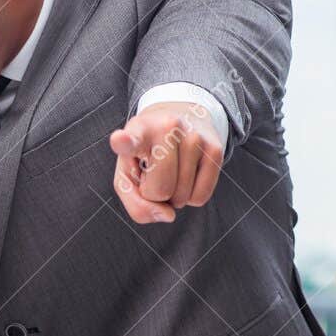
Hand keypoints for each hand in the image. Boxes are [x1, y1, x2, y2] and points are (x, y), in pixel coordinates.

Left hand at [109, 101, 223, 224]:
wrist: (182, 120)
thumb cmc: (145, 155)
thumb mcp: (128, 176)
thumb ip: (136, 203)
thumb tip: (168, 215)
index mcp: (137, 131)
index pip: (130, 139)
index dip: (123, 142)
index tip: (119, 140)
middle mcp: (168, 128)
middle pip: (160, 190)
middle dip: (155, 194)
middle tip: (155, 172)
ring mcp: (195, 137)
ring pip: (181, 197)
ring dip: (174, 195)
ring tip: (171, 169)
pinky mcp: (215, 149)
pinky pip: (199, 198)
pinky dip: (190, 196)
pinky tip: (187, 173)